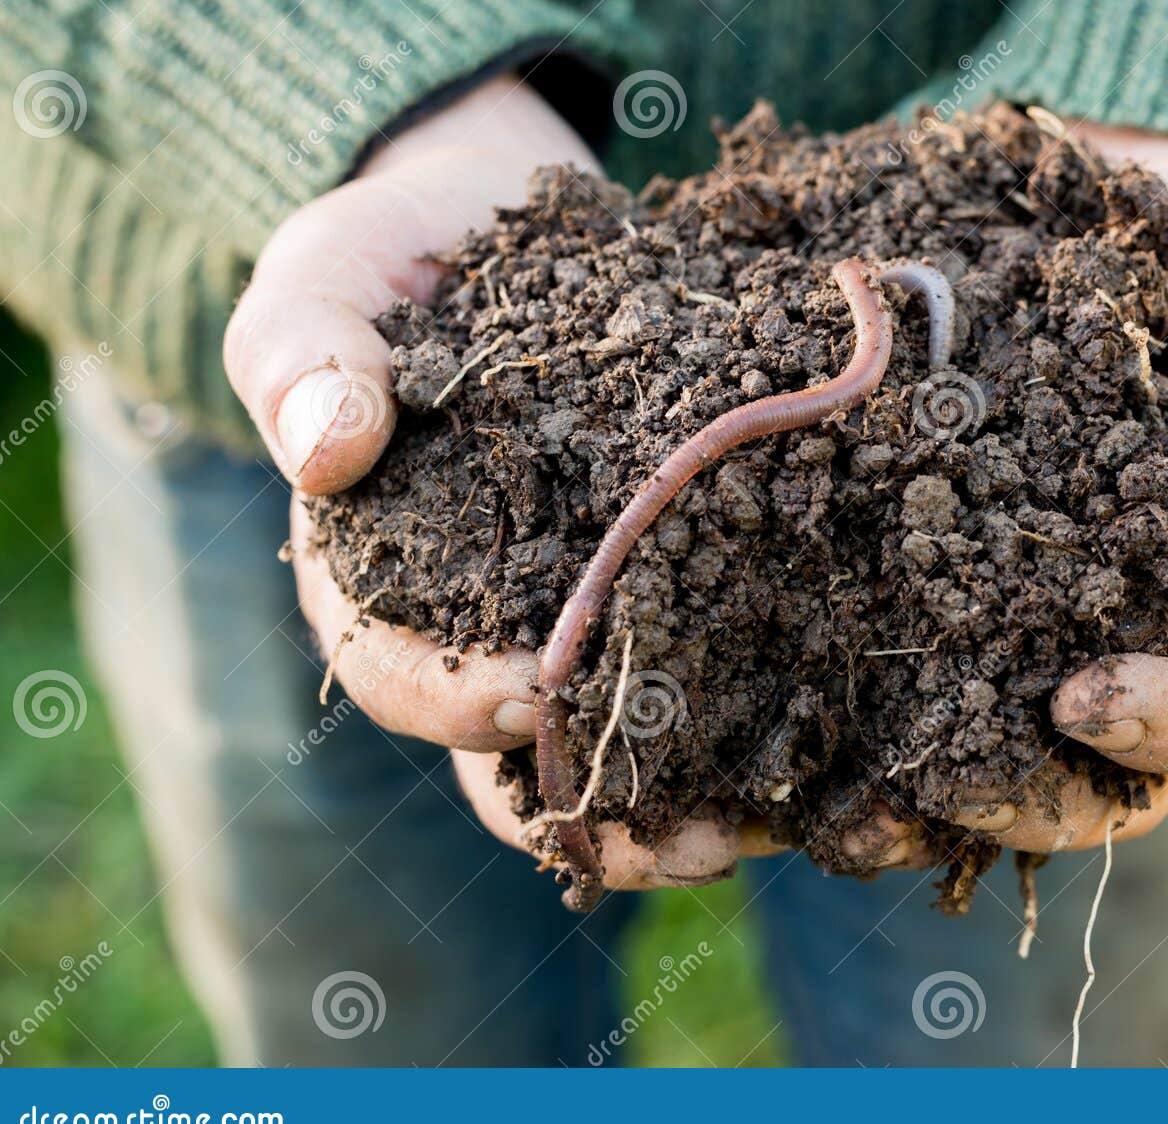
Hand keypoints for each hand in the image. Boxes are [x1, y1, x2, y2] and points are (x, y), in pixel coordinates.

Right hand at [227, 77, 746, 889]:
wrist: (500, 218)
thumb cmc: (391, 259)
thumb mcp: (324, 284)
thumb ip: (306, 356)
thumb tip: (326, 449)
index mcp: (384, 585)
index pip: (406, 676)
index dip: (460, 701)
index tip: (529, 695)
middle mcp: (489, 622)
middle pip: (533, 757)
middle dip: (616, 805)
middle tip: (700, 842)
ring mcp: (588, 602)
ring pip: (638, 730)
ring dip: (712, 787)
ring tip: (793, 819)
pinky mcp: (676, 561)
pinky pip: (718, 646)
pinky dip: (773, 693)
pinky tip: (841, 724)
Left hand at [850, 124, 1167, 866]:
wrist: (1091, 202)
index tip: (1079, 695)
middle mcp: (1143, 628)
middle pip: (1108, 776)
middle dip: (1024, 800)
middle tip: (934, 788)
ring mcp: (1035, 615)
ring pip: (995, 754)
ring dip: (919, 800)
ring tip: (834, 811)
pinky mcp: (939, 580)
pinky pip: (905, 675)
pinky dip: (849, 722)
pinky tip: (773, 734)